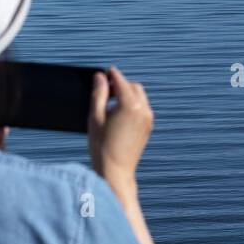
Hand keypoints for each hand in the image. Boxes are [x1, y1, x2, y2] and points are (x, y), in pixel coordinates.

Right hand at [87, 67, 153, 187]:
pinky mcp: (148, 127)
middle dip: (120, 85)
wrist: (116, 171)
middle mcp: (143, 110)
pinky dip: (132, 105)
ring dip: (127, 95)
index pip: (120, 80)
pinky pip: (142, 108)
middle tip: (105, 90)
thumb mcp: (95, 117)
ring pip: (139, 97)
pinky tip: (119, 114)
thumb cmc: (102, 146)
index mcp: (129, 105)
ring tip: (111, 103)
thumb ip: (99, 93)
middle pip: (132, 86)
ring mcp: (148, 119)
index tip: (104, 73)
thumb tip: (100, 76)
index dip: (111, 75)